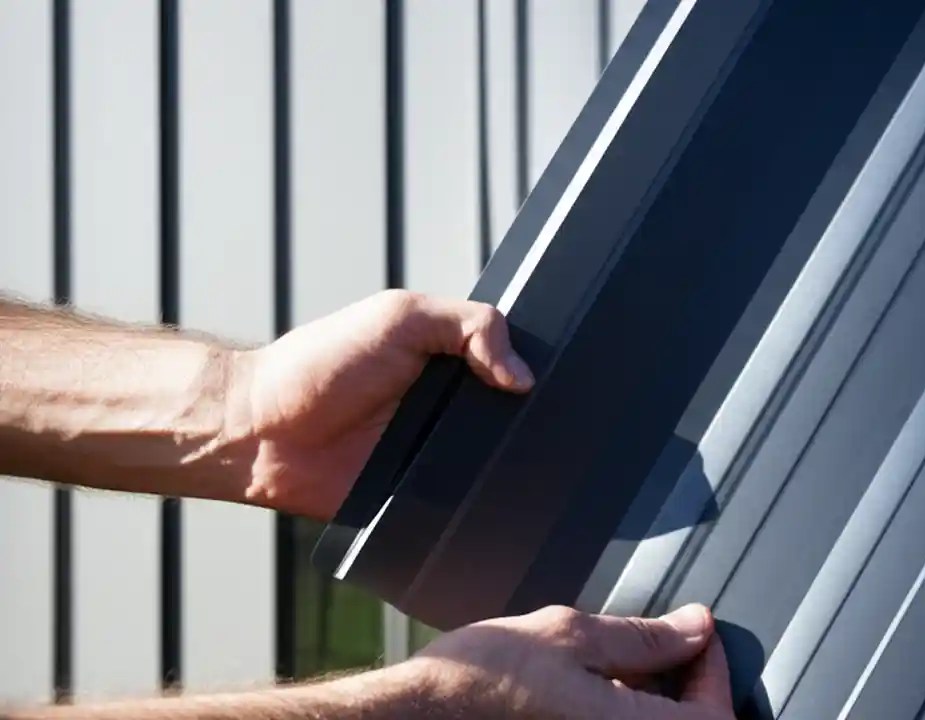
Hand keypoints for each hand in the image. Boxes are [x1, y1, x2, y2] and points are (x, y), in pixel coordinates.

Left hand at [229, 289, 533, 519]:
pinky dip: (480, 500)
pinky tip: (496, 494)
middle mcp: (450, 405)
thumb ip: (470, 325)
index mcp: (450, 357)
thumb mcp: (399, 317)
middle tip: (554, 420)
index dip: (539, 366)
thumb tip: (524, 377)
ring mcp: (439, 452)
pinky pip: (465, 503)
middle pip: (514, 415)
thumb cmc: (319, 363)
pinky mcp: (424, 498)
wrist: (262, 432)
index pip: (514, 362)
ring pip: (497, 462)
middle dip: (533, 417)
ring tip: (528, 459)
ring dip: (509, 460)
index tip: (569, 374)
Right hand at [379, 603, 735, 718]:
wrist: (416, 717)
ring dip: (653, 700)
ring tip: (624, 662)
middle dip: (686, 686)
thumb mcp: (570, 635)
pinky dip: (621, 711)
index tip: (698, 635)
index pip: (713, 716)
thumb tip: (695, 627)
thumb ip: (642, 636)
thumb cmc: (481, 681)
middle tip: (668, 646)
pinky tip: (595, 687)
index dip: (714, 671)